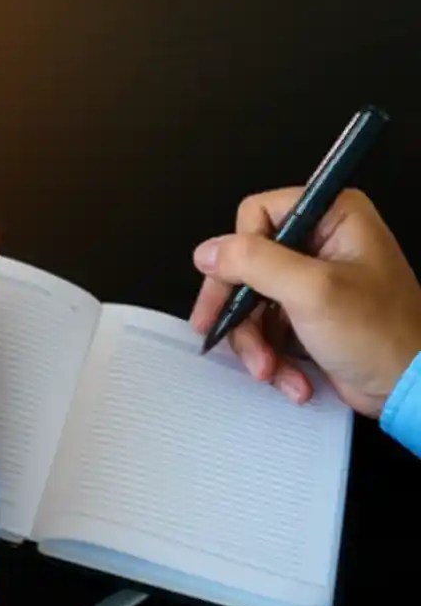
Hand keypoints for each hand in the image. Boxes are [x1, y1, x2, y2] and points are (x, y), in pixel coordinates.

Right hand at [190, 188, 420, 417]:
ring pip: (251, 299)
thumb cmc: (378, 335)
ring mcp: (314, 279)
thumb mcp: (311, 291)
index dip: (239, 254)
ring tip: (271, 370)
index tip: (235, 292)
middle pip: (246, 261)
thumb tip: (206, 251)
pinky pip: (267, 325)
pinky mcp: (308, 313)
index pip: (256, 215)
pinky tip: (290, 378)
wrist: (411, 389)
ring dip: (255, 341)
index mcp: (333, 216)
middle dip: (240, 310)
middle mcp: (322, 240)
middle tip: (219, 334)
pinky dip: (272, 354)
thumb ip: (254, 262)